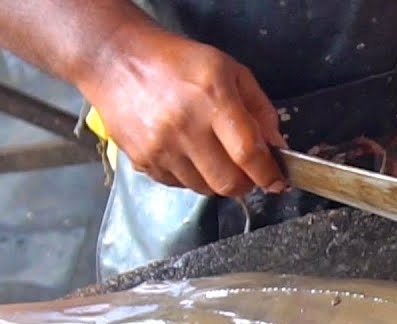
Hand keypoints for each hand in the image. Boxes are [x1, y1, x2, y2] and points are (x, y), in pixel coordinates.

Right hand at [85, 25, 286, 195]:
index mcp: (212, 98)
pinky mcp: (143, 161)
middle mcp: (185, 127)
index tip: (278, 182)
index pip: (248, 153)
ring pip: (205, 189)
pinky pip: (180, 185)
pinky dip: (192, 177)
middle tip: (247, 171)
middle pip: (228, 182)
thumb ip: (259, 108)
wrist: (117, 61)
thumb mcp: (229, 70)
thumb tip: (276, 146)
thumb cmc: (178, 62)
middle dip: (246, 183)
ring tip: (212, 154)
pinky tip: (188, 152)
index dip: (269, 174)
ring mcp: (161, 148)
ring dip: (217, 180)